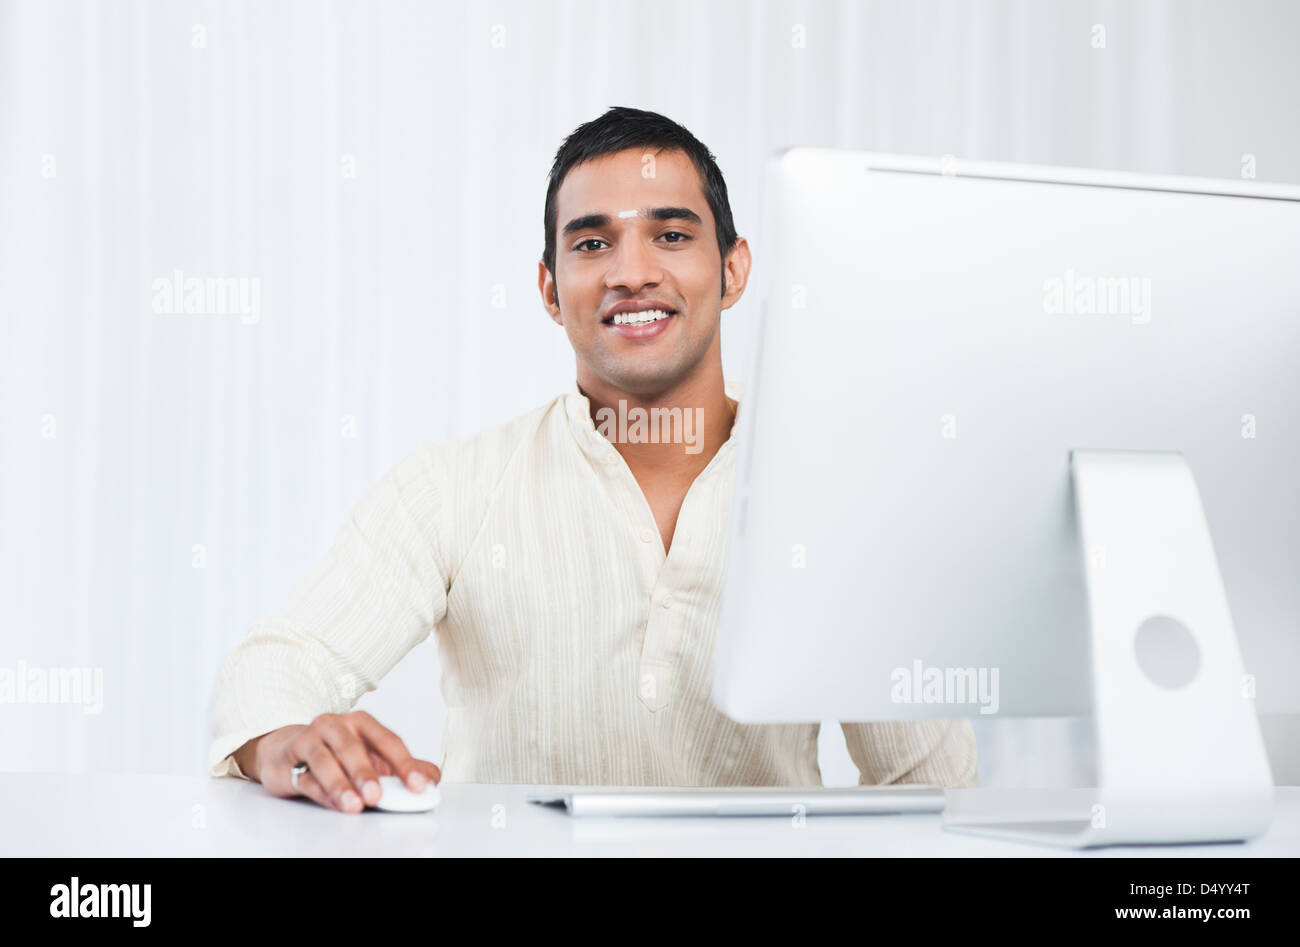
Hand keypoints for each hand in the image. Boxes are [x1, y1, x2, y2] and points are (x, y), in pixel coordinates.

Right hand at [253, 711, 440, 812]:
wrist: (288, 751)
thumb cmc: (336, 754)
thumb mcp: (371, 757)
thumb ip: (401, 768)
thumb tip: (432, 779)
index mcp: (363, 723)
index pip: (389, 741)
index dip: (405, 764)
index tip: (419, 785)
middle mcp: (337, 725)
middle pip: (353, 748)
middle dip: (366, 773)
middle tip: (378, 796)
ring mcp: (311, 738)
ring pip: (325, 761)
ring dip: (340, 785)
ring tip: (353, 805)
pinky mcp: (291, 756)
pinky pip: (306, 776)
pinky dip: (321, 792)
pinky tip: (334, 803)